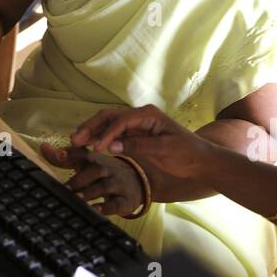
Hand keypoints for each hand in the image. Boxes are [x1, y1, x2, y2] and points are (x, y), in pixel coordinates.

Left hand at [39, 144, 146, 216]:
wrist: (137, 181)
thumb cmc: (104, 171)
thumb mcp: (87, 163)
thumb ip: (65, 157)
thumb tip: (42, 147)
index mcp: (96, 159)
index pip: (82, 154)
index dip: (71, 154)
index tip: (59, 155)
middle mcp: (107, 169)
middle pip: (95, 170)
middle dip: (80, 179)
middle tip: (65, 188)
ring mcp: (118, 184)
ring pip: (105, 186)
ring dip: (91, 192)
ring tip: (78, 198)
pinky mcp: (125, 200)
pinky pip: (117, 203)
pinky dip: (106, 207)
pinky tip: (96, 210)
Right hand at [71, 105, 215, 182]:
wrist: (201, 161)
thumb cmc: (187, 153)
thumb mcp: (165, 149)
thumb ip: (138, 146)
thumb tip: (112, 146)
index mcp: (148, 114)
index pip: (121, 120)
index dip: (107, 133)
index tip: (97, 148)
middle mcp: (140, 116)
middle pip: (110, 117)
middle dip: (91, 127)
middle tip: (76, 140)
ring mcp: (137, 125)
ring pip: (109, 124)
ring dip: (93, 132)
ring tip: (76, 142)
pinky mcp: (135, 136)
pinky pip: (114, 135)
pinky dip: (101, 139)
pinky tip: (90, 146)